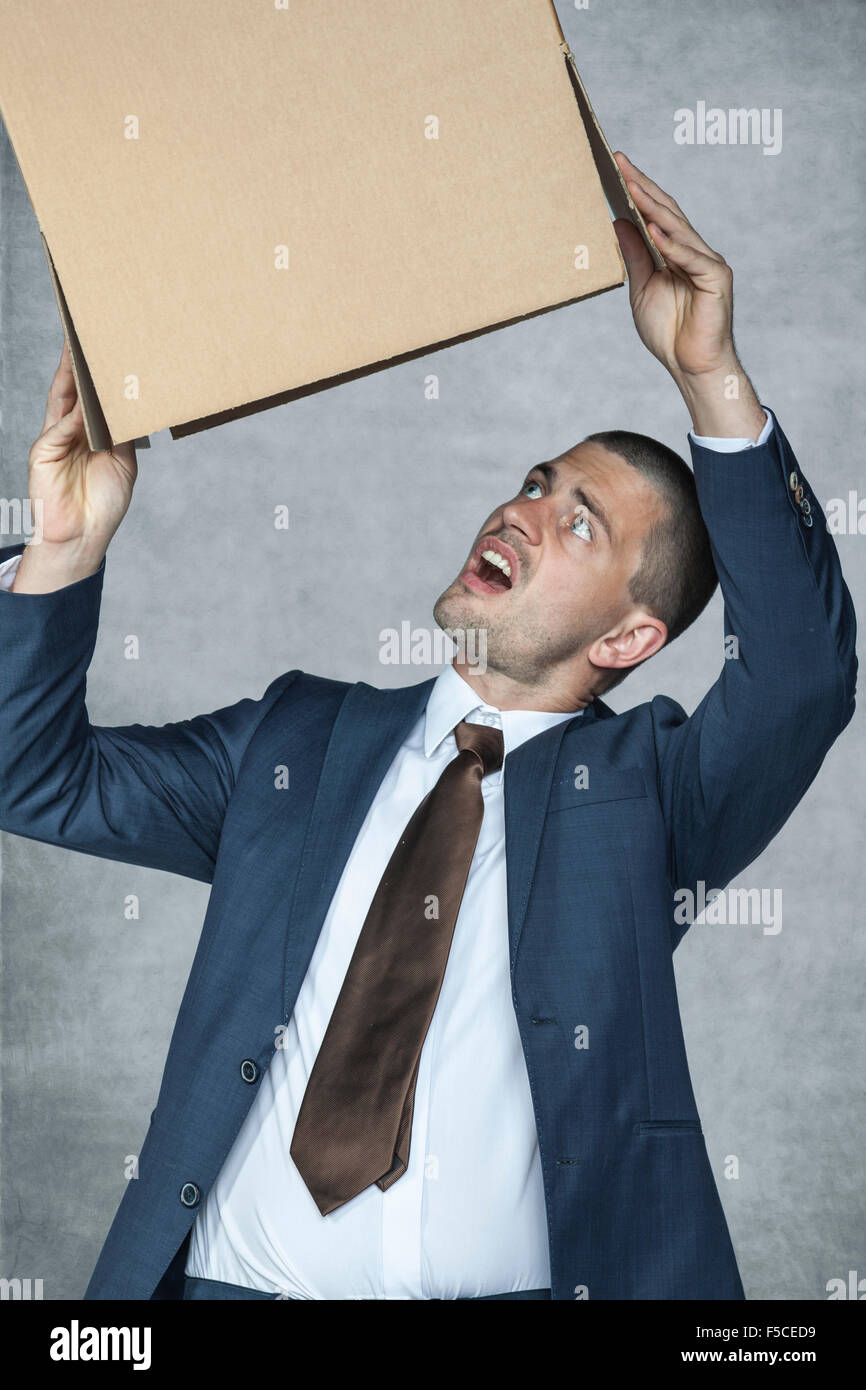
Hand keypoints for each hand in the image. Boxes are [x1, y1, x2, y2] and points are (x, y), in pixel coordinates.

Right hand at [13, 339, 136, 591]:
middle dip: (80, 360)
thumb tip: (128, 403)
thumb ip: (121, 432)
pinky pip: (61, 425)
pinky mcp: (44, 450)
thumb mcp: (123, 461)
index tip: (108, 346)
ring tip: (83, 347)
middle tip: (90, 331)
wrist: (83, 536)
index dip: (97, 372)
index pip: (92, 394)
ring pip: (63, 397)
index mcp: (90, 432)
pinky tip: (86, 398)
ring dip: (72, 373)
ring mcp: (55, 438)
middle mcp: (70, 429)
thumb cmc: (104, 503)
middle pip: (74, 387)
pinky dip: (75, 412)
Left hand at [612, 151, 735, 378]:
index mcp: (677, 252)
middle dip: (642, 186)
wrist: (690, 366)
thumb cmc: (669, 333)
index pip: (656, 213)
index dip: (637, 190)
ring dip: (653, 206)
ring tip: (630, 185)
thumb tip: (619, 221)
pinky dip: (672, 244)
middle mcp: (694, 251)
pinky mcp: (716, 278)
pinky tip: (653, 229)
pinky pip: (691, 257)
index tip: (615, 167)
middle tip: (618, 161)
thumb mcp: (642, 289)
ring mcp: (707, 262)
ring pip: (677, 229)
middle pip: (666, 212)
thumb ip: (635, 255)